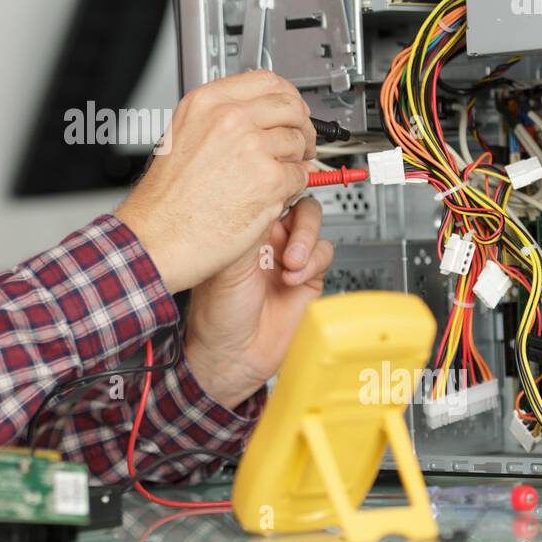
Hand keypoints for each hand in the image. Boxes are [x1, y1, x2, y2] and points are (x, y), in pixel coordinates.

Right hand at [115, 70, 314, 293]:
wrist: (157, 237)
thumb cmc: (164, 200)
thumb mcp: (182, 137)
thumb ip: (221, 120)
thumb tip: (259, 117)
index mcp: (207, 102)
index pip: (266, 81)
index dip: (286, 96)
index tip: (292, 110)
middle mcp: (230, 118)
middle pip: (291, 107)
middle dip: (302, 127)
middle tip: (301, 143)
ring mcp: (252, 147)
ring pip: (298, 143)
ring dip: (295, 162)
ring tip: (276, 178)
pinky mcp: (269, 179)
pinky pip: (300, 176)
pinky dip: (292, 189)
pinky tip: (271, 197)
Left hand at [182, 194, 334, 407]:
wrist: (233, 356)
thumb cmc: (216, 315)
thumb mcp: (228, 263)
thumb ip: (251, 230)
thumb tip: (268, 196)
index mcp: (242, 228)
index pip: (267, 195)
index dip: (278, 188)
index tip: (286, 186)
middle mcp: (266, 238)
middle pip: (297, 203)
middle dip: (299, 218)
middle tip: (289, 230)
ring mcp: (288, 256)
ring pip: (314, 226)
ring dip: (306, 240)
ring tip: (290, 263)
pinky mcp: (308, 277)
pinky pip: (324, 253)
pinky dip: (313, 261)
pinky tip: (294, 278)